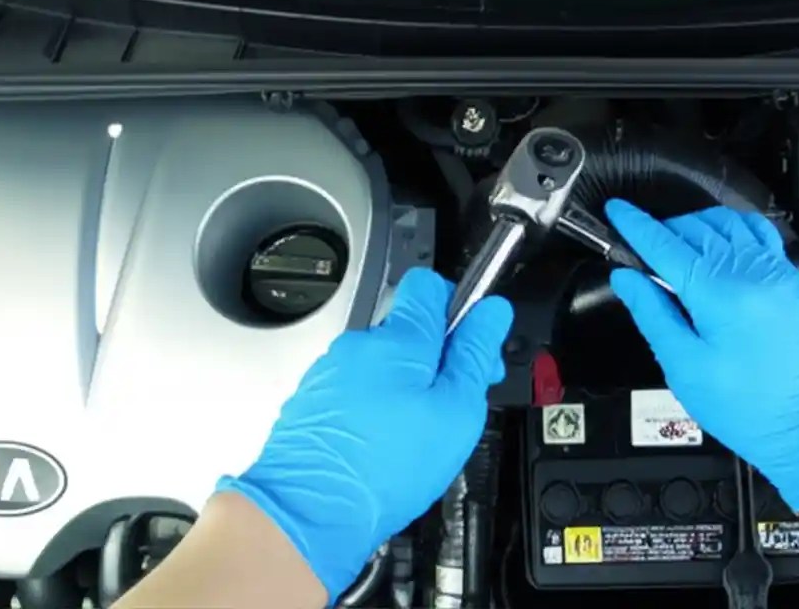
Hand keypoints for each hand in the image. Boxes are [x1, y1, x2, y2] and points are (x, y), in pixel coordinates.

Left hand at [217, 268, 512, 601]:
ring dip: (406, 388)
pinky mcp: (314, 403)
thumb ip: (475, 356)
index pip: (431, 285)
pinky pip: (356, 393)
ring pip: (384, 365)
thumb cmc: (381, 468)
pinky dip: (375, 411)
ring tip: (416, 436)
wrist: (306, 512)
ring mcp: (331, 373)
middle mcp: (359, 346)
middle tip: (454, 403)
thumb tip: (492, 313)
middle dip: (438, 360)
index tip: (473, 345)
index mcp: (400, 338)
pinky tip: (384, 447)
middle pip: (410, 330)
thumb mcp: (456, 412)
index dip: (458, 308)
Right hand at [606, 200, 798, 510]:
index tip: (617, 213)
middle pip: (695, 228)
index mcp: (717, 291)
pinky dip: (734, 229)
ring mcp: (776, 272)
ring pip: (728, 223)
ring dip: (697, 226)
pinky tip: (723, 243)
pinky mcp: (792, 281)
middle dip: (663, 229)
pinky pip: (760, 234)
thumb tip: (627, 280)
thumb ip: (653, 315)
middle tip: (641, 249)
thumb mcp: (685, 367)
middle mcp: (749, 271)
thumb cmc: (752, 408)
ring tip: (677, 246)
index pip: (664, 243)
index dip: (635, 225)